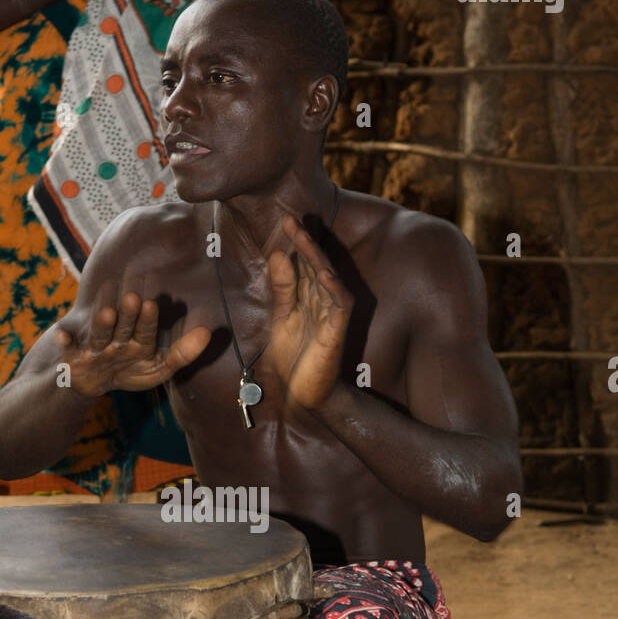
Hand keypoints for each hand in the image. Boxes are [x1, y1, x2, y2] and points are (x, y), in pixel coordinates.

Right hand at [55, 292, 210, 396]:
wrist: (90, 381)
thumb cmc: (128, 371)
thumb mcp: (158, 368)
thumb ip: (183, 354)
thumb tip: (208, 332)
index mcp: (137, 341)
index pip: (145, 330)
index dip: (149, 320)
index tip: (153, 304)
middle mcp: (116, 340)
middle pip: (123, 328)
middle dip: (128, 316)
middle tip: (134, 298)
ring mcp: (94, 348)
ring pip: (99, 336)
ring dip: (102, 325)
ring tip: (106, 313)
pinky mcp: (72, 356)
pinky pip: (67, 349)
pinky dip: (64, 341)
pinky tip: (62, 337)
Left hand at [267, 214, 352, 411]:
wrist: (304, 397)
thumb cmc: (295, 359)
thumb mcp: (281, 318)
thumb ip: (282, 289)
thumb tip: (278, 255)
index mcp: (308, 298)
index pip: (303, 264)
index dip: (295, 243)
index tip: (283, 221)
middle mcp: (322, 302)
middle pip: (316, 266)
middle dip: (305, 243)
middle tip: (291, 221)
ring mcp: (331, 316)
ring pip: (328, 281)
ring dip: (317, 259)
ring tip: (304, 239)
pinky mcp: (337, 333)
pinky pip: (340, 306)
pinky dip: (333, 289)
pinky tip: (324, 274)